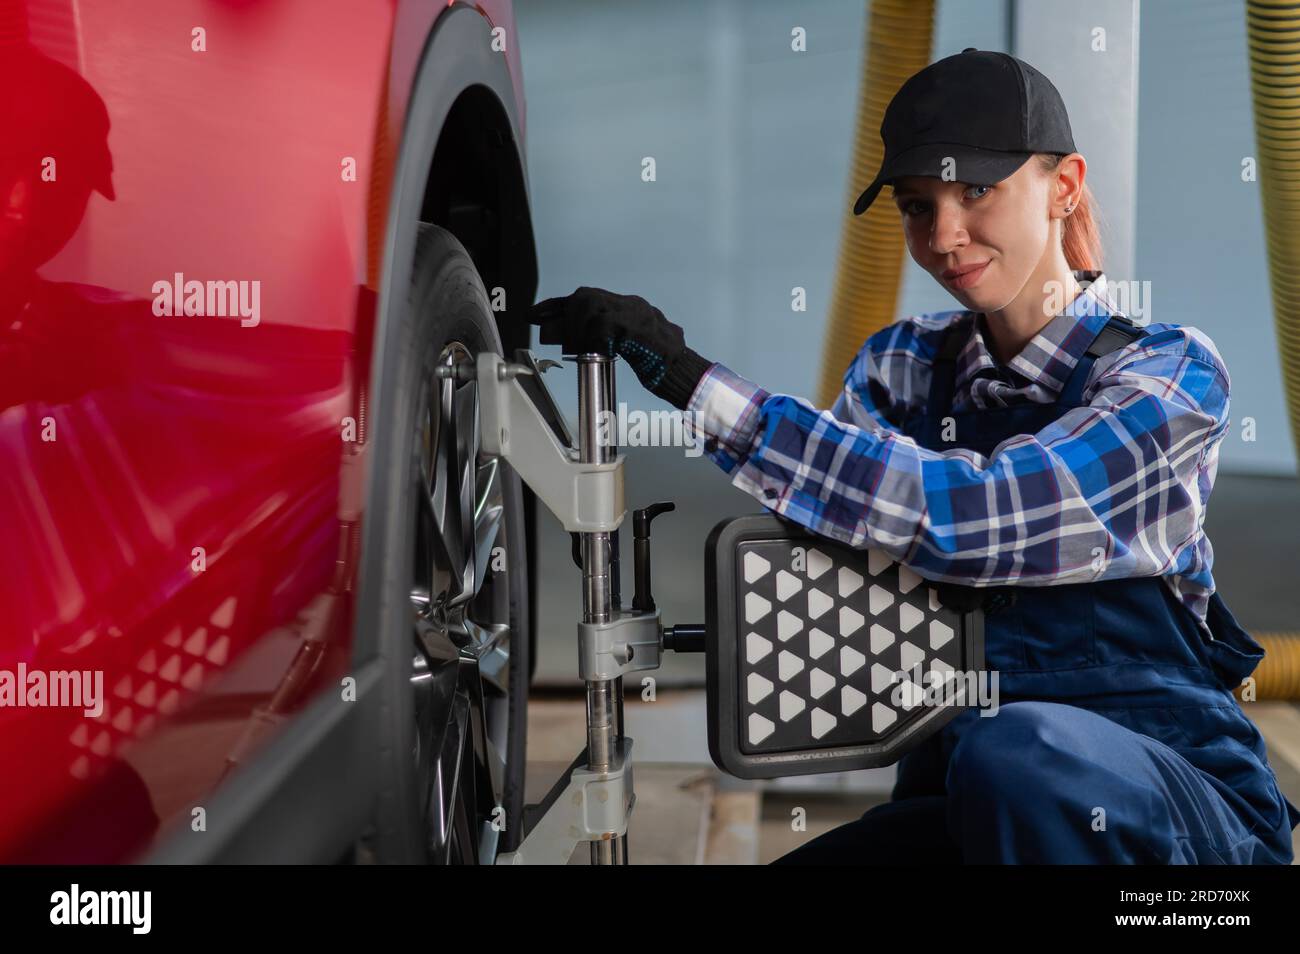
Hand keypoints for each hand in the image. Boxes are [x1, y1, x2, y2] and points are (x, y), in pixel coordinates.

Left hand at [524, 286, 712, 408]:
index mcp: (633, 308)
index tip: (537, 313)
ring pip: (591, 307)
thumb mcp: (632, 348)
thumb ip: (609, 338)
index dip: (559, 305)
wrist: (689, 376)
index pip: (588, 298)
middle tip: (543, 327)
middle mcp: (635, 305)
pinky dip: (589, 339)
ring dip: (573, 328)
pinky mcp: (639, 328)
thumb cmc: (663, 369)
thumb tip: (575, 341)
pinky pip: (603, 326)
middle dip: (560, 312)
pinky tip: (587, 351)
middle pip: (586, 296)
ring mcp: (639, 314)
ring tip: (569, 345)